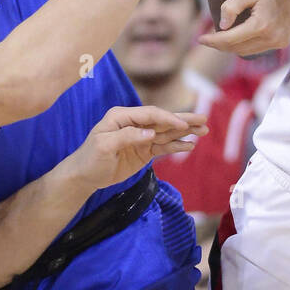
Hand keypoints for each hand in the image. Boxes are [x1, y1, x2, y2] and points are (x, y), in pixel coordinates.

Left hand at [69, 106, 208, 190]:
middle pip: (163, 120)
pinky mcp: (144, 151)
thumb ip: (127, 137)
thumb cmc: (90, 158)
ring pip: (166, 133)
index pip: (150, 114)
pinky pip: (163, 147)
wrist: (84, 176)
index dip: (168, 118)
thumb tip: (150, 133)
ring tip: (204, 130)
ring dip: (185, 131)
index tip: (184, 125)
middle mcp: (134, 124)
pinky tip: (190, 145)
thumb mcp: (105, 146)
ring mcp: (141, 137)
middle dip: (184, 120)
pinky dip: (176, 145)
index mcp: (122, 116)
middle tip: (204, 119)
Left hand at [199, 0, 289, 55]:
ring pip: (246, 52)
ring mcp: (278, 43)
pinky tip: (236, 38)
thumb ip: (231, 7)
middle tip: (207, 38)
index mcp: (261, 26)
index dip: (213, 41)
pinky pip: (257, 49)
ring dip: (231, 47)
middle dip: (220, 45)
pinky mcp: (282, 43)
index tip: (200, 39)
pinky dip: (244, 46)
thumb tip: (222, 27)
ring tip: (219, 38)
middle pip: (237, 49)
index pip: (230, 40)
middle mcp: (271, 38)